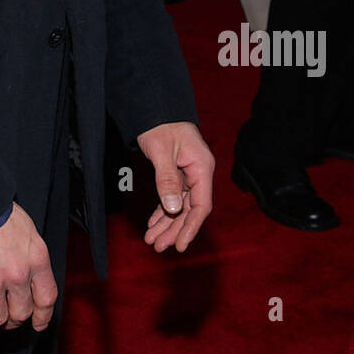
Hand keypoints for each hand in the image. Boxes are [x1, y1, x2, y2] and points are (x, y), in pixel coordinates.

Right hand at [0, 202, 56, 335]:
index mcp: (36, 258)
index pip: (46, 298)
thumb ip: (30, 256)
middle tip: (5, 319)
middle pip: (20, 314)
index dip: (42, 317)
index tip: (37, 324)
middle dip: (13, 321)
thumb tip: (30, 280)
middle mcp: (17, 274)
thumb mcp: (26, 229)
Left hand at [137, 121, 213, 252]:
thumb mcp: (161, 151)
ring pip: (179, 207)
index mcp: (201, 167)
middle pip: (189, 210)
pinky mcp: (177, 174)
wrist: (155, 107)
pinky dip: (162, 211)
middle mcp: (198, 173)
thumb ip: (167, 179)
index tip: (180, 245)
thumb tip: (173, 209)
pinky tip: (153, 225)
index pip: (201, 205)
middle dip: (173, 230)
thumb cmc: (160, 124)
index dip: (191, 228)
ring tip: (152, 241)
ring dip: (166, 224)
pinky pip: (172, 198)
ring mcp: (188, 175)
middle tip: (157, 246)